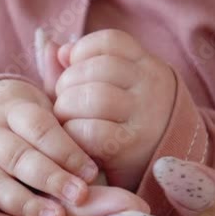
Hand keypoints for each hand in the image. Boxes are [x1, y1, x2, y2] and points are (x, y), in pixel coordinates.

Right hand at [0, 79, 99, 215]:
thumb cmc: (20, 122)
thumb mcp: (42, 114)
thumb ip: (66, 137)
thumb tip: (105, 170)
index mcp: (16, 109)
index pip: (42, 129)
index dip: (67, 152)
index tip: (91, 175)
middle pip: (20, 155)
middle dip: (51, 178)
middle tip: (79, 199)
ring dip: (23, 201)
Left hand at [54, 29, 176, 190]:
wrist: (164, 174)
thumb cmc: (126, 126)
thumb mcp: (115, 90)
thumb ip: (80, 67)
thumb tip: (50, 45)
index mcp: (149, 66)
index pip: (110, 41)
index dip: (81, 51)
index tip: (70, 69)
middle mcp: (152, 87)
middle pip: (96, 68)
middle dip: (67, 84)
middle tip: (63, 103)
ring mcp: (145, 116)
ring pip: (92, 96)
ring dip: (66, 109)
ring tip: (66, 121)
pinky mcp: (132, 147)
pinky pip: (90, 131)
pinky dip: (72, 134)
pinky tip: (73, 141)